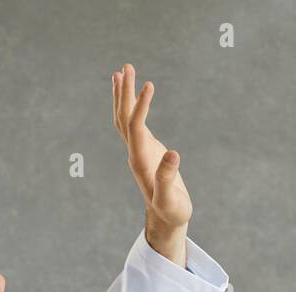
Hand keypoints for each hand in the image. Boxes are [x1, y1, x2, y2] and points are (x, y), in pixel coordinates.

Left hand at [112, 63, 192, 249]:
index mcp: (140, 161)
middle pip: (123, 117)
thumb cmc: (171, 212)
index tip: (149, 85)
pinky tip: (133, 95)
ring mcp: (138, 151)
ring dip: (123, 96)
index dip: (140, 106)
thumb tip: (173, 154)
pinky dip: (131, 106)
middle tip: (126, 66)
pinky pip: (133, 124)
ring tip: (122, 72)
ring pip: (125, 119)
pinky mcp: (145, 151)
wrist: (165, 221)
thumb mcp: (171, 199)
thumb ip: (169, 178)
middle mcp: (134, 153)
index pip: (135, 127)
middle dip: (124, 92)